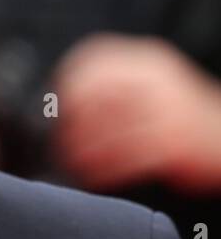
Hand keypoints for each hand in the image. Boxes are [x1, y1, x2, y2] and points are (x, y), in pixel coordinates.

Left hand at [51, 34, 220, 193]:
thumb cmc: (181, 115)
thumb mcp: (151, 84)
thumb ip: (114, 86)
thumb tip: (64, 103)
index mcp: (147, 62)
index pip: (93, 60)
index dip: (68, 85)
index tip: (56, 108)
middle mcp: (157, 81)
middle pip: (95, 98)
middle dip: (71, 125)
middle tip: (59, 144)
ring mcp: (168, 112)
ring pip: (109, 132)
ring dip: (83, 152)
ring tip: (72, 164)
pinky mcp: (176, 144)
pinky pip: (129, 159)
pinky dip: (106, 171)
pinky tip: (95, 178)